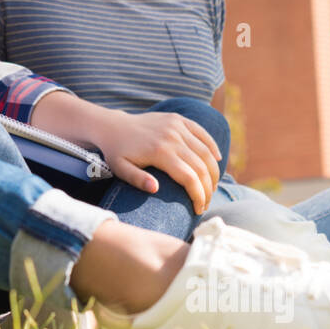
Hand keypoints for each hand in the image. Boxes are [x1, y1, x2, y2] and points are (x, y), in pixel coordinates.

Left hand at [94, 110, 221, 213]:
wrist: (112, 126)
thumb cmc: (116, 153)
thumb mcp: (120, 169)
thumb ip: (137, 179)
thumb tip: (156, 189)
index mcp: (160, 152)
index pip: (190, 178)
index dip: (199, 196)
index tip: (199, 209)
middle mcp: (172, 137)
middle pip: (202, 166)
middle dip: (208, 188)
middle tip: (206, 202)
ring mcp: (177, 126)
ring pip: (206, 151)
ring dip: (214, 171)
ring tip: (212, 187)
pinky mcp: (178, 119)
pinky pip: (202, 133)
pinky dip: (212, 146)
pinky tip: (217, 160)